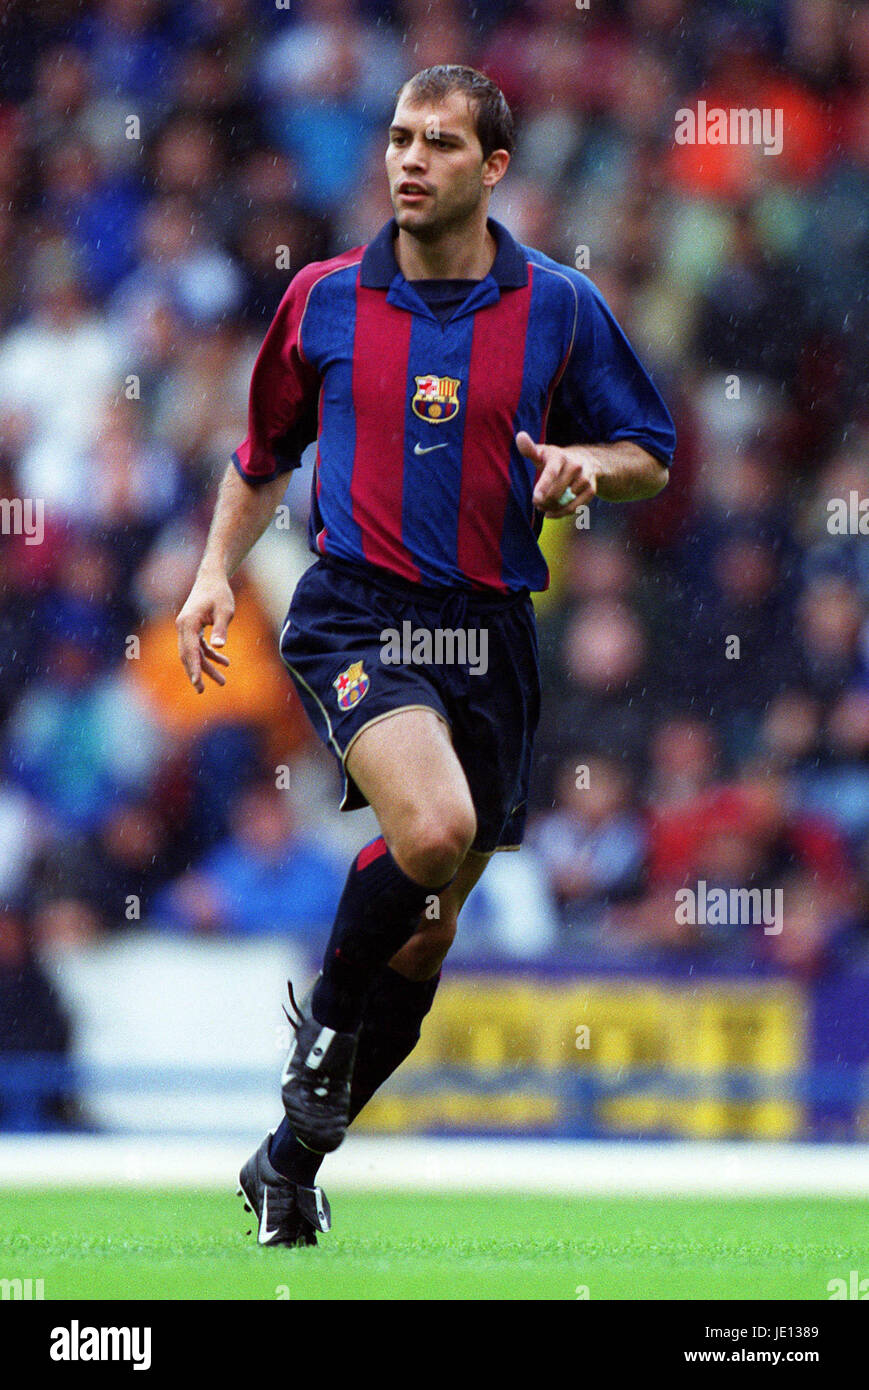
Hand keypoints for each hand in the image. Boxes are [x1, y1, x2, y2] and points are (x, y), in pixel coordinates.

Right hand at [175, 569, 233, 691]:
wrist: (212, 577)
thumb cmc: (219, 592)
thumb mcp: (225, 610)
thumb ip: (221, 628)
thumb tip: (218, 646)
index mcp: (188, 623)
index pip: (189, 651)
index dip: (194, 668)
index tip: (198, 683)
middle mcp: (183, 627)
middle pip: (188, 655)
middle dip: (195, 673)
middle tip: (202, 691)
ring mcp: (187, 628)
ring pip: (194, 653)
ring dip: (206, 667)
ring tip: (222, 682)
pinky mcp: (193, 627)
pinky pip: (199, 646)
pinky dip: (210, 655)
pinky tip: (225, 663)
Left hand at [515, 431, 598, 516]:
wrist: (584, 461)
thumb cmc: (556, 460)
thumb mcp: (542, 453)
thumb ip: (529, 449)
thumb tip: (519, 436)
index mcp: (560, 456)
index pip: (551, 472)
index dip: (543, 487)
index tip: (535, 499)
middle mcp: (575, 465)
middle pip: (557, 492)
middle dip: (544, 502)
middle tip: (537, 504)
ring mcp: (585, 478)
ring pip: (566, 502)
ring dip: (552, 509)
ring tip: (543, 508)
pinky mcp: (591, 489)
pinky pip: (576, 507)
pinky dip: (562, 513)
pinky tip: (552, 513)